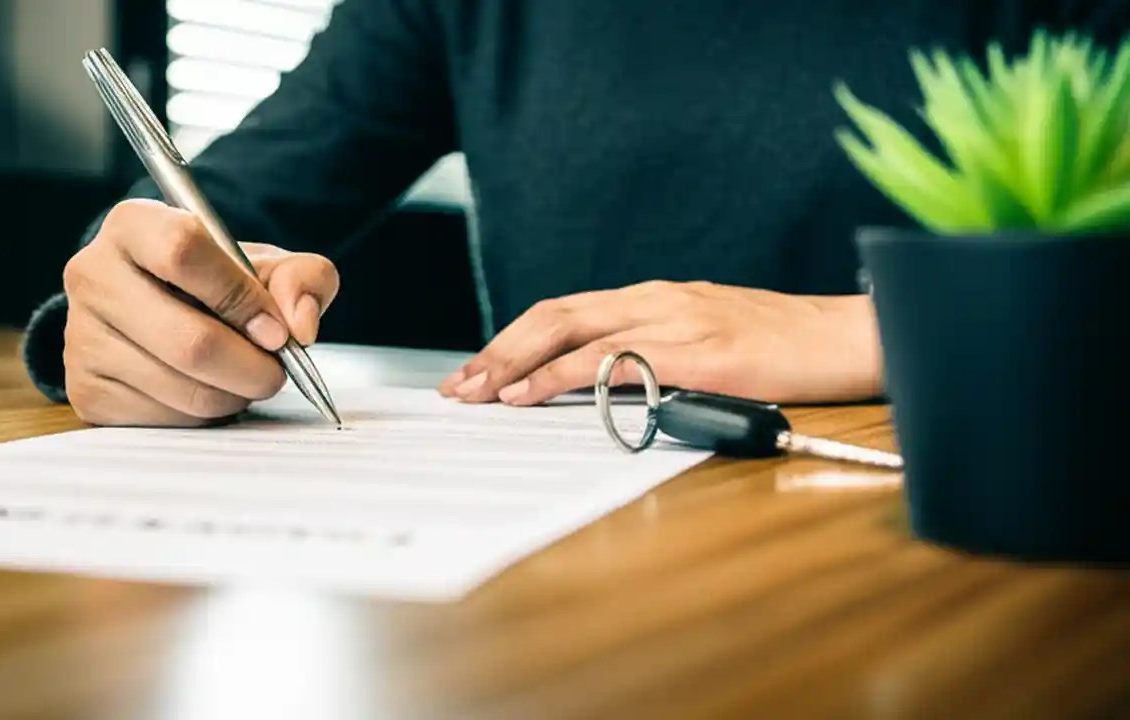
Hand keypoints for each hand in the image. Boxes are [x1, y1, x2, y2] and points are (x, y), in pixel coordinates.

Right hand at [62, 199, 339, 426]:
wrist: (154, 311)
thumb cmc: (213, 282)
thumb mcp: (265, 264)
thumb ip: (301, 278)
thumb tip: (299, 325)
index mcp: (134, 225)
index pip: (183, 250)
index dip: (241, 297)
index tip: (275, 329)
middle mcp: (94, 275)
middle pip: (189, 340)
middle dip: (252, 367)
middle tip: (274, 369)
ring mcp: (82, 336)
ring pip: (183, 388)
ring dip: (234, 395)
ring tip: (241, 377)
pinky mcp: (86, 390)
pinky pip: (164, 419)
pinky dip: (203, 416)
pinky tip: (206, 390)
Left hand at [437, 280, 881, 405]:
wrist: (851, 335)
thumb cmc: (785, 345)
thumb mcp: (710, 339)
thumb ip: (660, 354)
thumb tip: (608, 383)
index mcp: (657, 298)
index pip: (566, 311)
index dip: (514, 339)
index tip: (479, 370)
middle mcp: (657, 300)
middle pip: (555, 314)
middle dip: (498, 349)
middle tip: (459, 386)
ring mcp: (677, 320)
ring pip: (573, 330)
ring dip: (516, 362)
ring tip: (479, 392)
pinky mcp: (699, 351)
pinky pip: (616, 359)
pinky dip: (564, 376)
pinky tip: (534, 393)